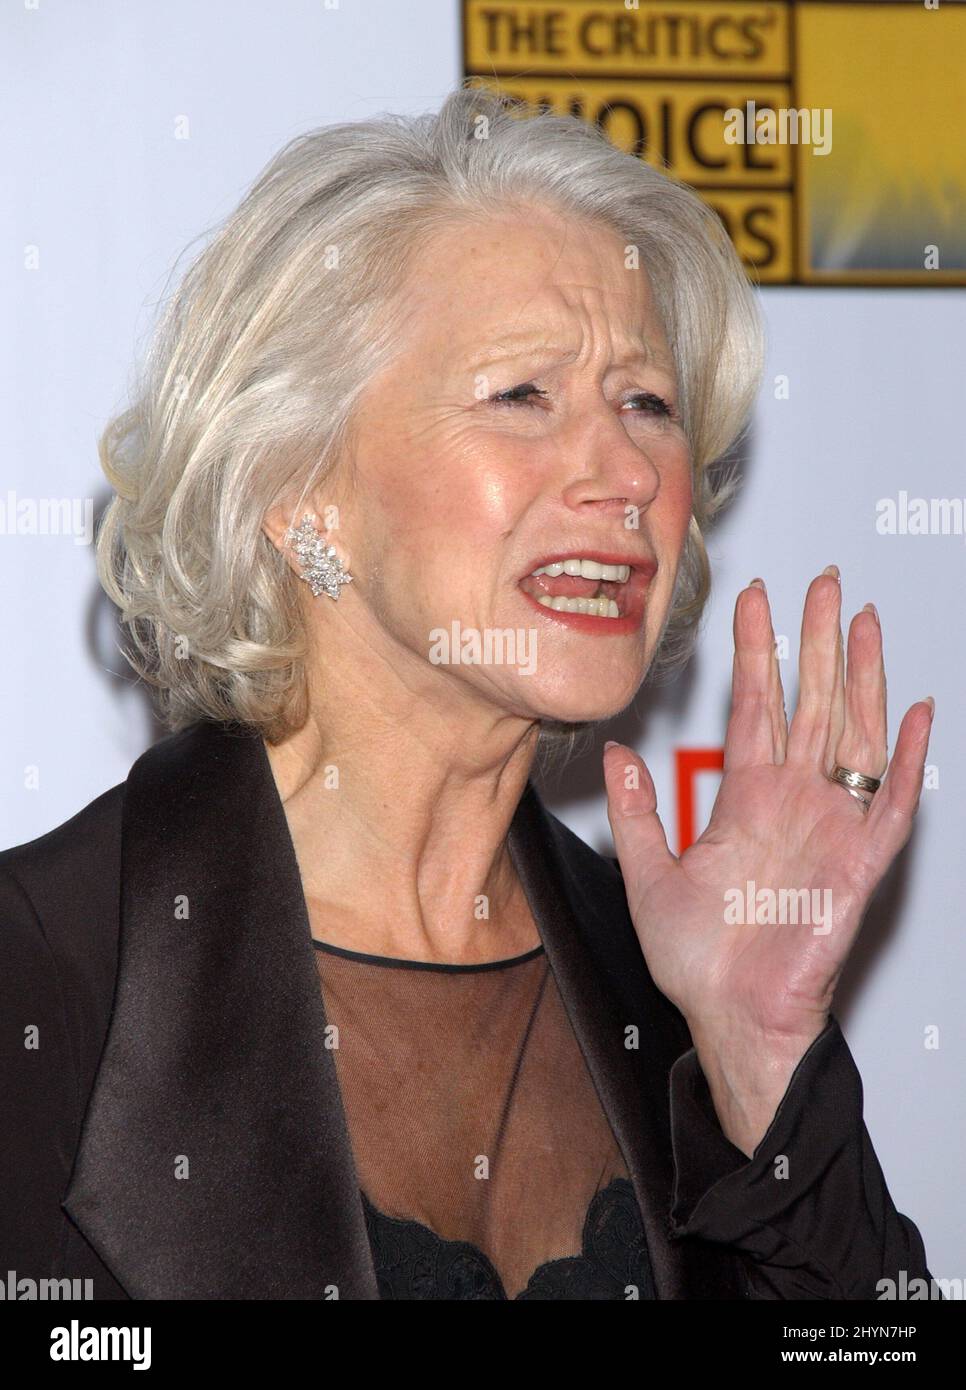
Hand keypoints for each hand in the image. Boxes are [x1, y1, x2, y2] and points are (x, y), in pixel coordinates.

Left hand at [603, 567, 933, 1153]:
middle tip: (823, 583)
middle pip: (811, 702)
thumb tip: (617, 754)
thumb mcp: (647, 873)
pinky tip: (917, 714)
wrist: (732, 1017)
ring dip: (862, 678)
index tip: (756, 601)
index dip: (756, 652)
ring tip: (864, 622)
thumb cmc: (698, 960)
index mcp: (745, 800)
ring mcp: (829, 826)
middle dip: (816, 641)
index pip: (755, 704)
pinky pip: (891, 804)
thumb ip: (635, 811)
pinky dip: (908, 761)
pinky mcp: (860, 863)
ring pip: (854, 734)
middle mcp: (791, 802)